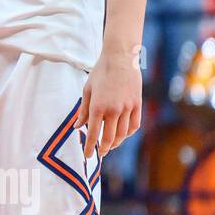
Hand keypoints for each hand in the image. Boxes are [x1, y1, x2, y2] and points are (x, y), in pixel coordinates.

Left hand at [77, 45, 142, 159]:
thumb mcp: (87, 90)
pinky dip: (128, 133)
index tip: (88, 155)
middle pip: (109, 138)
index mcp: (98, 107)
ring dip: (116, 143)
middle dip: (104, 148)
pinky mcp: (137, 105)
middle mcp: (113, 110)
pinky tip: (123, 134)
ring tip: (110, 145)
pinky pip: (134, 125)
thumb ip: (82, 111)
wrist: (120, 58)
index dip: (90, 147)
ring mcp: (127, 108)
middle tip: (100, 153)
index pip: (93, 133)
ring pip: (123, 134)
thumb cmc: (100, 73)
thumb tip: (77, 127)